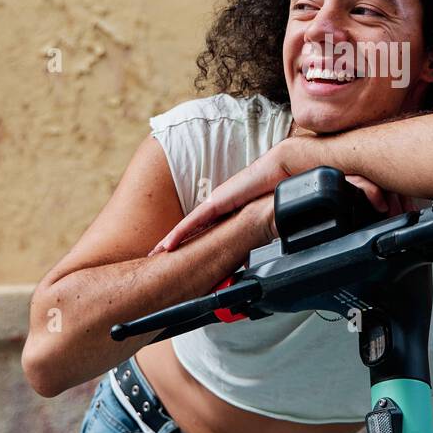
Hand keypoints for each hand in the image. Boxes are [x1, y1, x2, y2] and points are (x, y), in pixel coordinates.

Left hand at [149, 142, 292, 253]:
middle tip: (157, 254)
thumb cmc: (272, 191)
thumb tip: (249, 259)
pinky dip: (178, 234)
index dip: (191, 241)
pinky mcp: (214, 204)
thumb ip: (252, 236)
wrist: (277, 173)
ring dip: (169, 240)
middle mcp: (216, 207)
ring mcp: (214, 205)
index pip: (203, 230)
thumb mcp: (260, 219)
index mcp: (227, 212)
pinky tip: (167, 246)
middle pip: (189, 229)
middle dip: (173, 241)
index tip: (179, 253)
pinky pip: (192, 223)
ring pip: (185, 227)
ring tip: (155, 252)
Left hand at [149, 146, 415, 254]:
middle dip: (191, 228)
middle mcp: (270, 174)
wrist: (382, 157)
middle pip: (221, 205)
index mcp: (281, 185)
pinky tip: (192, 228)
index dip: (213, 226)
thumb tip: (330, 243)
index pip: (240, 209)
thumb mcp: (341, 208)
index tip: (189, 245)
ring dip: (192, 224)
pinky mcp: (273, 169)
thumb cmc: (370, 179)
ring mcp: (269, 169)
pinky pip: (233, 196)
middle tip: (163, 248)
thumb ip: (329, 222)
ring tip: (166, 244)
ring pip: (220, 201)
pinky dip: (211, 214)